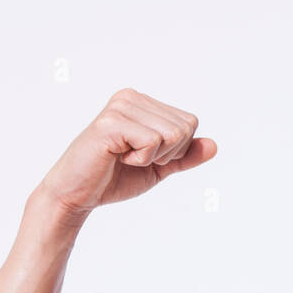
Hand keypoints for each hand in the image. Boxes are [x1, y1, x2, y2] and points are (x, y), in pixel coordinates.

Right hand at [36, 88, 217, 218]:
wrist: (77, 195)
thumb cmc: (114, 178)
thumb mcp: (158, 167)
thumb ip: (184, 156)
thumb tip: (214, 146)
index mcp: (143, 102)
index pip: (190, 122)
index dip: (176, 150)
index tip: (144, 155)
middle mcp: (131, 97)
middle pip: (185, 127)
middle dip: (166, 154)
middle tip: (133, 159)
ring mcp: (120, 107)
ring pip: (172, 134)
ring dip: (152, 157)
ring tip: (124, 157)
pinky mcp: (111, 123)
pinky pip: (153, 142)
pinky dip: (141, 160)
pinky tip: (117, 158)